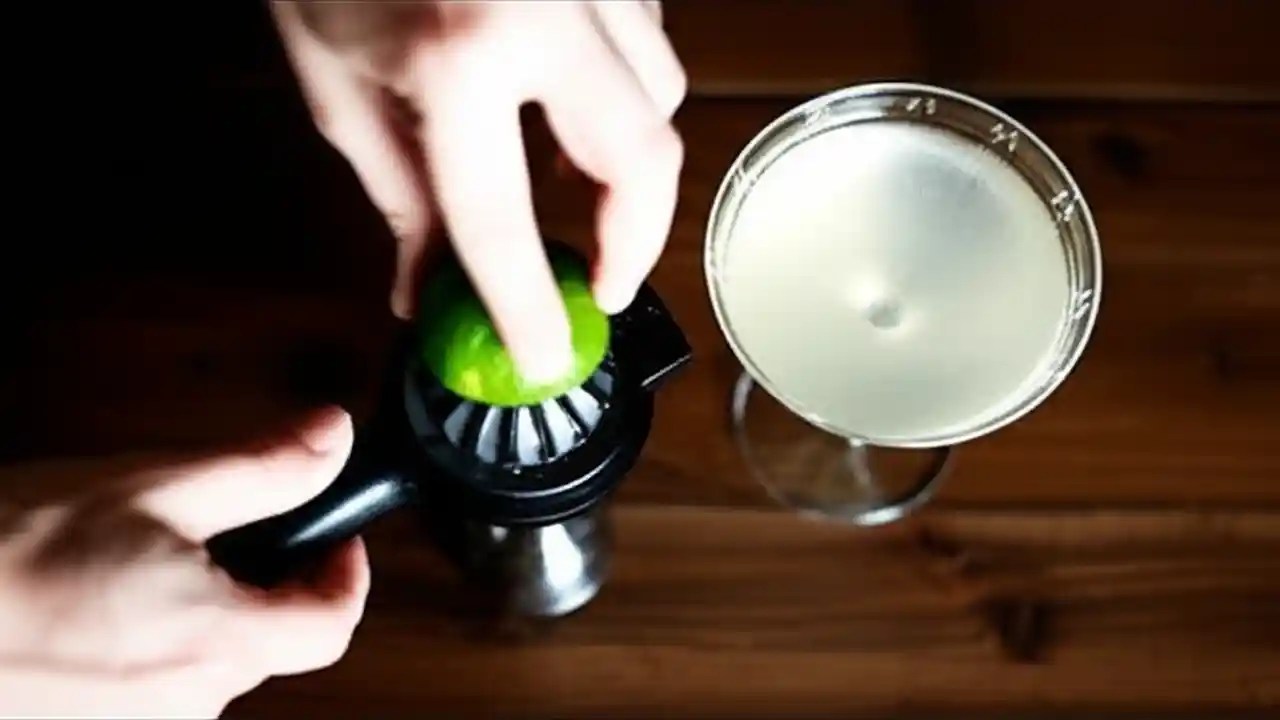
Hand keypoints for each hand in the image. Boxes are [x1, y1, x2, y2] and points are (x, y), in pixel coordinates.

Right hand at [0, 408, 368, 717]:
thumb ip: (262, 469)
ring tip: (123, 570)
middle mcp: (187, 706)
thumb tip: (332, 438)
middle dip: (258, 583)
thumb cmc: (7, 555)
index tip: (330, 539)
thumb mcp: (150, 487)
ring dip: (194, 616)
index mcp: (217, 642)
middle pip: (268, 642)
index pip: (332, 625)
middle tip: (209, 536)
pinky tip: (90, 612)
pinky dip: (144, 647)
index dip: (344, 574)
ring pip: (205, 665)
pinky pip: (151, 688)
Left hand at [272, 0, 686, 382]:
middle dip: (634, 241)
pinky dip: (627, 91)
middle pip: (643, 158)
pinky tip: (576, 106)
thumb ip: (400, 196)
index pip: (504, 219)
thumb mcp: (338, 82)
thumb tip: (430, 288)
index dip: (527, 304)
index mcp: (457, 56)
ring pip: (662, 95)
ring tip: (575, 195)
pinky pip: (648, 40)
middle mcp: (543, 16)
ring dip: (632, 163)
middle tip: (600, 283)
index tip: (546, 354)